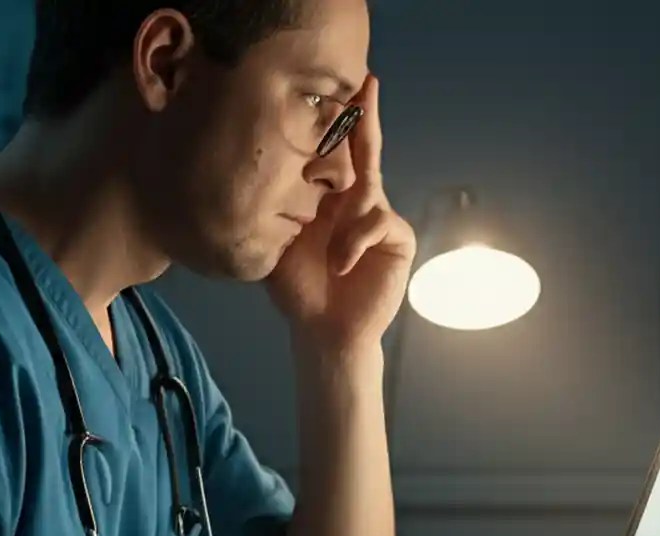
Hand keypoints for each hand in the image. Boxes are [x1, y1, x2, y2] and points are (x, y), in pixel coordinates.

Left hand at [266, 74, 416, 351]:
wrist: (323, 330)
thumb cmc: (299, 288)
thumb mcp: (278, 240)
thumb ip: (278, 209)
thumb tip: (260, 172)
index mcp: (329, 199)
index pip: (334, 154)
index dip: (336, 121)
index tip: (334, 87)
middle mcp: (358, 201)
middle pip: (364, 150)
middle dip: (366, 115)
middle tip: (367, 82)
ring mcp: (381, 218)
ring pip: (368, 188)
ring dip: (344, 222)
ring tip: (330, 257)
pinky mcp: (399, 238)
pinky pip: (377, 220)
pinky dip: (354, 242)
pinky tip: (340, 265)